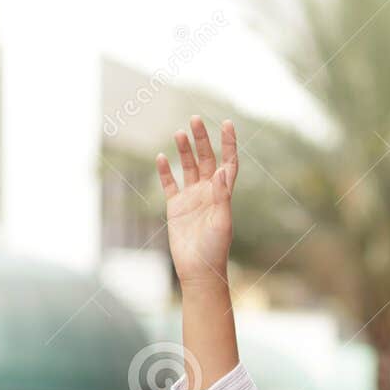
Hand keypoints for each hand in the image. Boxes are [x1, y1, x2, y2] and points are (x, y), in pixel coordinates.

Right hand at [156, 115, 237, 287]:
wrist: (198, 270)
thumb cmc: (214, 250)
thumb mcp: (221, 222)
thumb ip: (221, 196)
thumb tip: (220, 170)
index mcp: (222, 195)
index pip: (228, 163)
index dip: (229, 144)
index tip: (228, 123)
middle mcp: (208, 193)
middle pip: (206, 159)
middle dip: (202, 139)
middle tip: (195, 119)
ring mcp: (191, 198)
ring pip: (188, 167)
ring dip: (184, 149)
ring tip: (180, 132)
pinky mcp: (176, 207)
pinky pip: (170, 184)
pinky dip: (165, 171)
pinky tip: (161, 156)